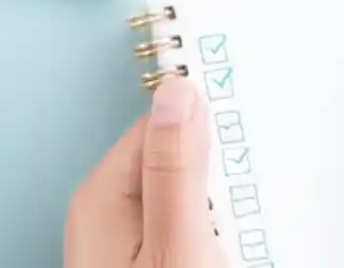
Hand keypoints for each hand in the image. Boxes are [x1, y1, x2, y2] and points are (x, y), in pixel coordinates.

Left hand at [65, 77, 224, 267]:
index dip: (206, 132)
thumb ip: (176, 170)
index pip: (161, 123)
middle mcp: (101, 208)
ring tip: (230, 234)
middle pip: (171, 156)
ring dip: (213, 206)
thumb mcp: (175, 244)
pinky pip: (176, 224)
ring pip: (179, 192)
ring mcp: (117, 236)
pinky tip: (216, 250)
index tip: (242, 146)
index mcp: (101, 193)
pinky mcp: (136, 256)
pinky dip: (202, 231)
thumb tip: (176, 92)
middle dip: (212, 173)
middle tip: (237, 207)